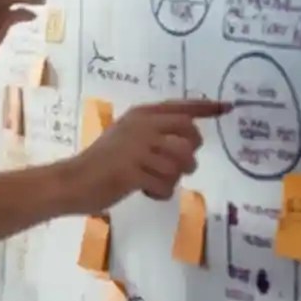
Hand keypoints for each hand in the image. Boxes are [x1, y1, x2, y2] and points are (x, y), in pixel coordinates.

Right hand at [64, 99, 232, 213]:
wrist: (73, 181)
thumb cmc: (102, 161)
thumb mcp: (128, 136)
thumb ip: (154, 132)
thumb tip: (190, 137)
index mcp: (141, 115)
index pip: (181, 107)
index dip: (206, 108)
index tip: (227, 107)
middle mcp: (142, 126)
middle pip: (190, 135)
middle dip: (189, 154)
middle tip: (173, 166)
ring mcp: (137, 148)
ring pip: (181, 163)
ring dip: (173, 178)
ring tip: (156, 181)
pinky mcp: (133, 172)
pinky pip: (166, 184)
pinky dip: (161, 193)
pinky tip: (146, 192)